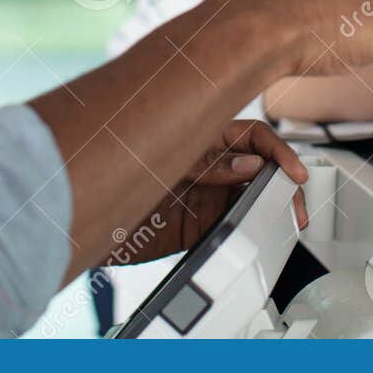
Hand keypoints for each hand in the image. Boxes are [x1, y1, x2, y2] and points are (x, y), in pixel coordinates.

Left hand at [105, 120, 308, 265]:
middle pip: (258, 169)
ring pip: (250, 199)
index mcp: (201, 139)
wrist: (76, 218)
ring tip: (286, 220)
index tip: (293, 171)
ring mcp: (202, 197)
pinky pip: (232, 228)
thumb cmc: (109, 170)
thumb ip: (208, 164)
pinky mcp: (195, 229)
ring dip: (271, 207)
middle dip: (283, 181)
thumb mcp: (165, 162)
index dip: (277, 151)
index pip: (252, 137)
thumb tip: (246, 167)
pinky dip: (250, 233)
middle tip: (297, 201)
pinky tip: (260, 236)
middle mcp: (206, 166)